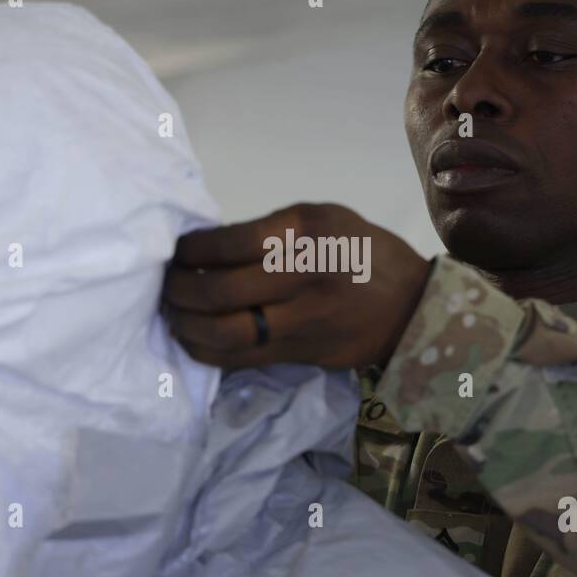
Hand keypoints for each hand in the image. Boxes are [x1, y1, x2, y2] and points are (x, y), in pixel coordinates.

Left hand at [162, 203, 430, 368]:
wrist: (412, 305)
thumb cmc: (361, 250)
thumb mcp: (323, 217)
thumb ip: (271, 230)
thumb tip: (208, 248)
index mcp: (304, 233)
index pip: (225, 243)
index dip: (188, 251)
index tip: (175, 253)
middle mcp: (300, 277)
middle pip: (218, 291)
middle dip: (178, 290)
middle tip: (165, 285)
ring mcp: (300, 321)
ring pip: (223, 333)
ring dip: (186, 326)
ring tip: (174, 314)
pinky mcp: (298, 354)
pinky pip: (238, 359)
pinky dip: (206, 351)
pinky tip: (194, 338)